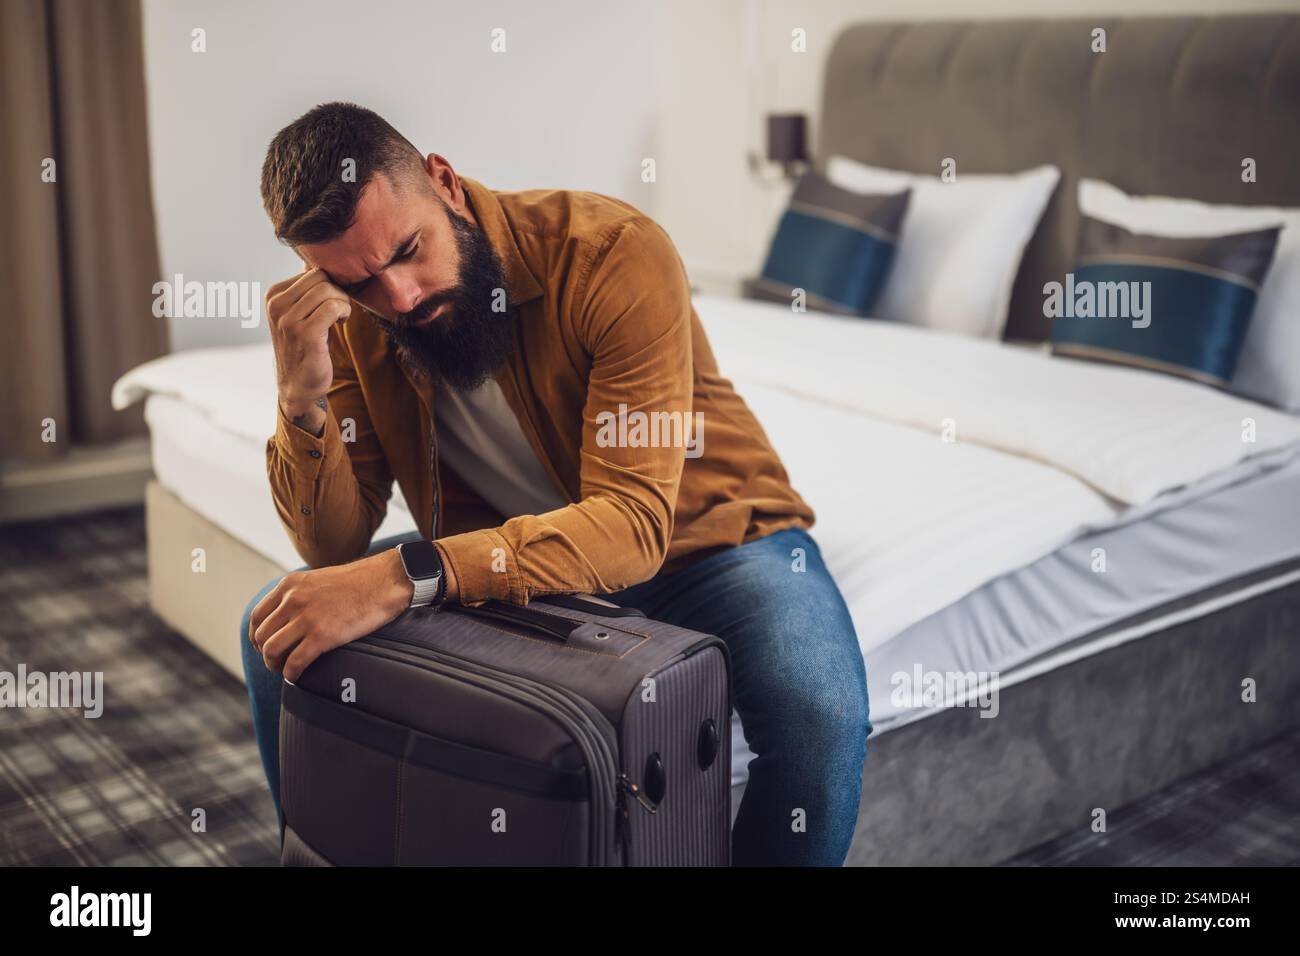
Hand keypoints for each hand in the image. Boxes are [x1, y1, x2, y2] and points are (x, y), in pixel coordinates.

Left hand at [249, 549, 413, 682]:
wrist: (386, 581)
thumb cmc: (360, 582)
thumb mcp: (319, 579)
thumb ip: (300, 594)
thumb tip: (290, 616)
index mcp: (290, 585)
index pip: (257, 616)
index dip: (256, 636)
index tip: (264, 646)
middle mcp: (293, 600)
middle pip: (261, 636)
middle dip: (265, 654)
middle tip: (278, 661)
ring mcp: (306, 618)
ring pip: (271, 650)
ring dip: (274, 665)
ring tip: (285, 669)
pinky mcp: (322, 636)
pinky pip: (294, 662)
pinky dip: (292, 674)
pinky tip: (298, 676)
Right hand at [266, 267, 351, 432]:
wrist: (299, 385)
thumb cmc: (306, 346)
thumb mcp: (301, 313)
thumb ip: (307, 288)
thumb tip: (313, 260)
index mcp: (274, 295)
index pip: (312, 270)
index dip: (330, 284)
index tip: (331, 303)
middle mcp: (276, 305)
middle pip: (321, 277)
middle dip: (338, 291)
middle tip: (340, 310)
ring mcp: (288, 320)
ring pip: (328, 290)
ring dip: (343, 302)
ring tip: (340, 317)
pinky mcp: (304, 333)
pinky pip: (333, 306)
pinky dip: (344, 311)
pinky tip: (341, 322)